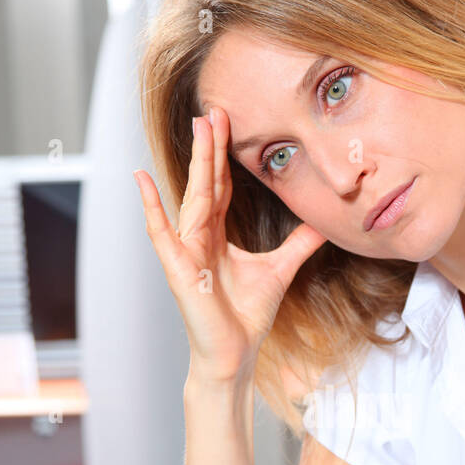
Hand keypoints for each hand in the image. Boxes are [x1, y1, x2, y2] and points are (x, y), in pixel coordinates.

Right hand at [134, 108, 326, 382]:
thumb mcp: (281, 270)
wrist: (235, 354)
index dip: (226, 154)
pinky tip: (141, 180)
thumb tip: (323, 222)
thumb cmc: (246, 316)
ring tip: (197, 128)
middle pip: (206, 183)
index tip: (231, 121)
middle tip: (215, 109)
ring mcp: (186, 250)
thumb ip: (299, 244)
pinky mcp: (178, 268)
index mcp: (218, 234)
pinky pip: (160, 232)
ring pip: (191, 197)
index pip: (221, 186)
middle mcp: (199, 236)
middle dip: (211, 147)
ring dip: (195, 162)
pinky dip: (151, 206)